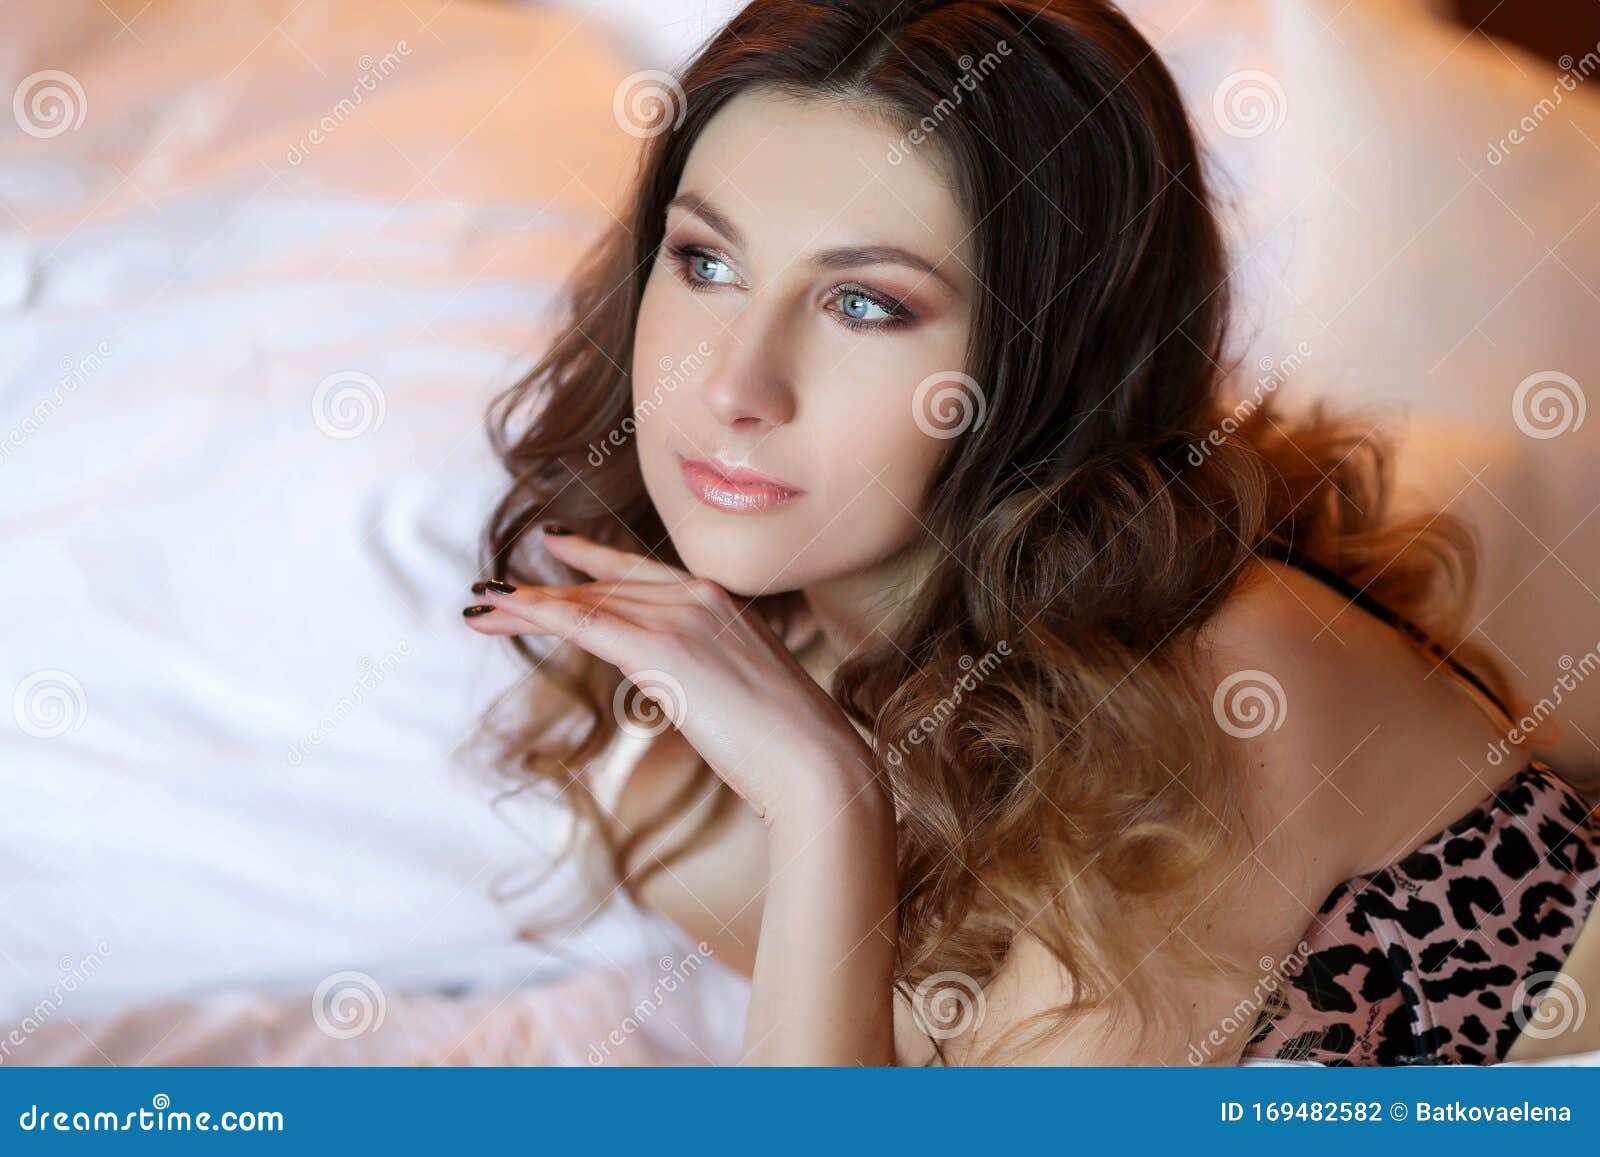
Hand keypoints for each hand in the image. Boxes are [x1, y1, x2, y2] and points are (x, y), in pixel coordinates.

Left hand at [462, 528, 881, 824]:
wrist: (816, 765)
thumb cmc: (790, 748)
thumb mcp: (747, 696)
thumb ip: (714, 677)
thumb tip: (695, 693)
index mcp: (724, 603)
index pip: (641, 576)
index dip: (592, 562)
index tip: (556, 547)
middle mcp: (702, 596)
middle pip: (605, 588)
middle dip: (545, 592)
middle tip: (492, 594)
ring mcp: (684, 617)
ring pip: (587, 604)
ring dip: (525, 607)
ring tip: (478, 611)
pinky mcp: (664, 648)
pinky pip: (584, 625)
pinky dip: (537, 614)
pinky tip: (501, 612)